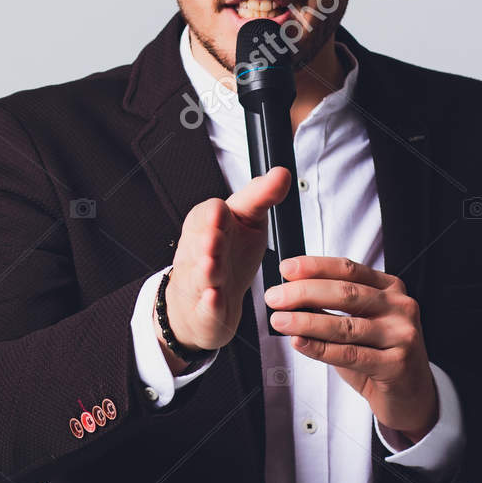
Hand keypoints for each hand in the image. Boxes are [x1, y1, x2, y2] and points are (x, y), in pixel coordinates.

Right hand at [162, 165, 294, 360]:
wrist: (209, 298)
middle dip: (206, 242)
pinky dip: (208, 303)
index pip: (207, 214)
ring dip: (205, 272)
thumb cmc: (230, 254)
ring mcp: (200, 282)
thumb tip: (282, 172)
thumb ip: (262, 196)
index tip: (220, 213)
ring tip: (213, 268)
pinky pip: (204, 307)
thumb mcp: (248, 221)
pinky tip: (214, 298)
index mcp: (211, 226)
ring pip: (199, 276)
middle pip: (199, 244)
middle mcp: (200, 252)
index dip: (213, 215)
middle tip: (214, 241)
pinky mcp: (204, 310)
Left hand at [263, 255, 437, 441]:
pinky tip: (299, 342)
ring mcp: (401, 335)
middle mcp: (399, 307)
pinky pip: (350, 354)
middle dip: (304, 293)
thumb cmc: (378, 355)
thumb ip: (330, 308)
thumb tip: (290, 295)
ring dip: (306, 321)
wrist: (410, 394)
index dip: (314, 267)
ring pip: (345, 325)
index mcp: (390, 288)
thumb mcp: (358, 323)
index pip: (348, 269)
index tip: (286, 269)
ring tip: (280, 320)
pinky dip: (319, 348)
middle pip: (346, 293)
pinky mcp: (396, 364)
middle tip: (275, 297)